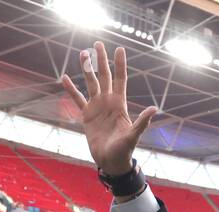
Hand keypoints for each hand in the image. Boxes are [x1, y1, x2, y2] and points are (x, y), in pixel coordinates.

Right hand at [59, 41, 156, 175]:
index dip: (120, 65)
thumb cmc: (124, 150)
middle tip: (98, 44)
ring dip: (86, 69)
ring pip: (91, 83)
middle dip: (101, 60)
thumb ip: (142, 122)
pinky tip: (64, 78)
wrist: (111, 162)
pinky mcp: (87, 115)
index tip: (120, 49)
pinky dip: (71, 89)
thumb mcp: (133, 136)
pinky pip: (78, 99)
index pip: (120, 79)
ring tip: (83, 54)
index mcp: (120, 104)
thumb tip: (154, 109)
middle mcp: (108, 102)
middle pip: (104, 76)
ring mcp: (97, 107)